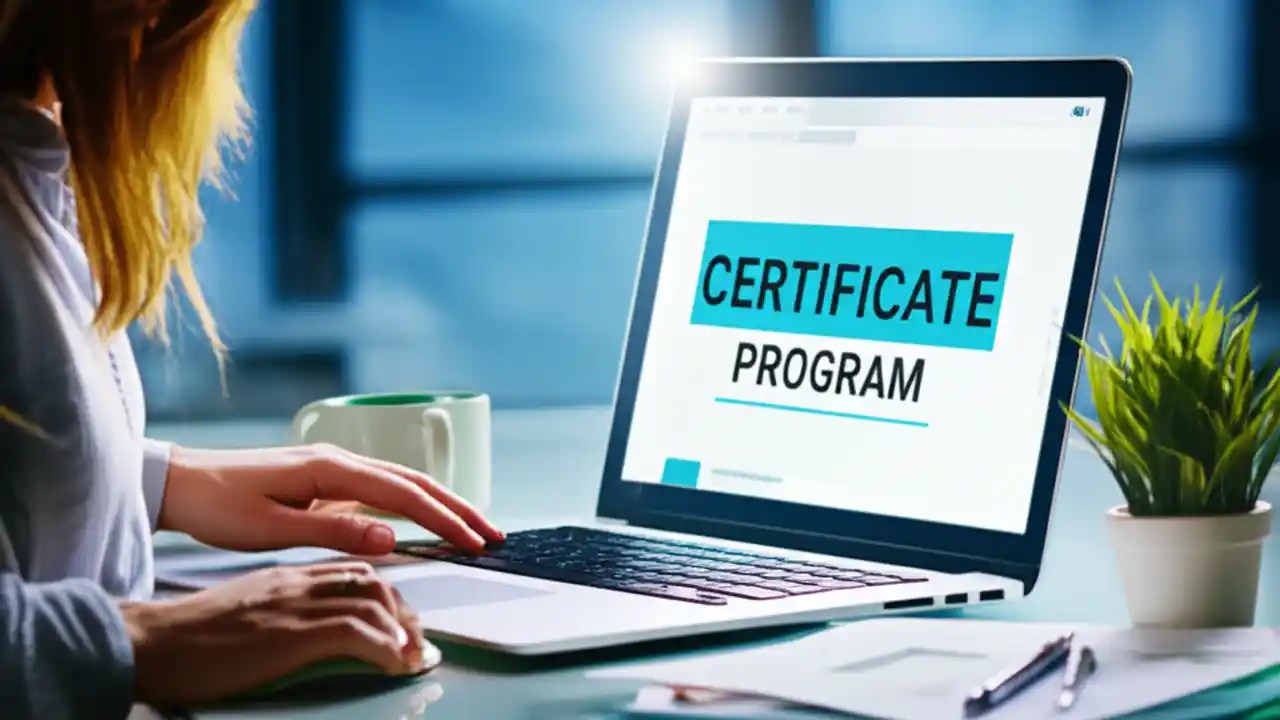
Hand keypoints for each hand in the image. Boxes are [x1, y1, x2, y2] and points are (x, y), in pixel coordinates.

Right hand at [122, 562, 437, 706]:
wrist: (152, 643)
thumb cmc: (191, 638)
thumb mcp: (246, 611)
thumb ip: (282, 611)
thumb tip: (309, 633)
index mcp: (287, 576)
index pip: (353, 572)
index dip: (386, 596)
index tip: (400, 622)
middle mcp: (298, 583)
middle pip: (373, 582)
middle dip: (404, 612)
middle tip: (414, 643)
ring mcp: (296, 606)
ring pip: (373, 603)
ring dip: (402, 634)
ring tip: (411, 659)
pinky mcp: (293, 634)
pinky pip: (357, 632)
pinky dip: (386, 648)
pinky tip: (394, 664)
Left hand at [158, 444, 503, 554]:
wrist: (179, 482)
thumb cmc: (218, 506)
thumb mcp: (272, 528)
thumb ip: (335, 532)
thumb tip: (392, 538)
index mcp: (331, 469)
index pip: (403, 494)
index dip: (444, 518)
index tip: (475, 541)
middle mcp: (339, 462)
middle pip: (413, 482)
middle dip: (457, 507)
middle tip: (493, 533)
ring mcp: (333, 469)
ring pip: (400, 484)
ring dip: (439, 504)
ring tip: (472, 525)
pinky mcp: (324, 480)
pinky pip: (381, 490)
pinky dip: (412, 504)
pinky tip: (423, 518)